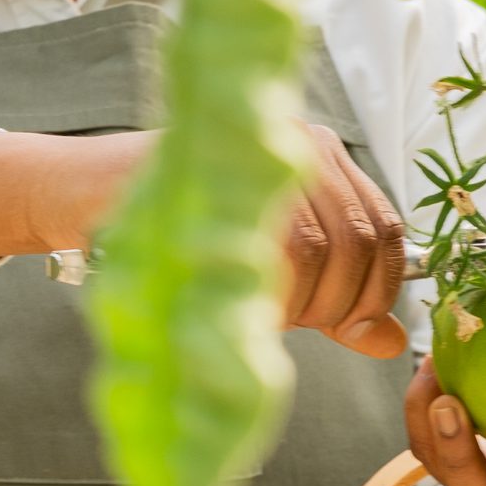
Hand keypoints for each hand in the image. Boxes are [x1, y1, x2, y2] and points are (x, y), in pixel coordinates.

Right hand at [0, 123, 406, 358]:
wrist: (91, 193)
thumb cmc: (186, 234)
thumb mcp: (276, 275)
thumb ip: (337, 304)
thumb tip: (394, 342)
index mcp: (329, 163)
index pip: (387, 230)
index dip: (380, 291)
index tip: (354, 330)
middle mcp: (305, 143)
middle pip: (359, 240)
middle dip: (338, 304)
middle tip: (292, 327)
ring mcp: (261, 148)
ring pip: (320, 244)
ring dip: (297, 300)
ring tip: (257, 313)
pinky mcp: (220, 166)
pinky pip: (268, 239)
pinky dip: (262, 286)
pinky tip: (236, 298)